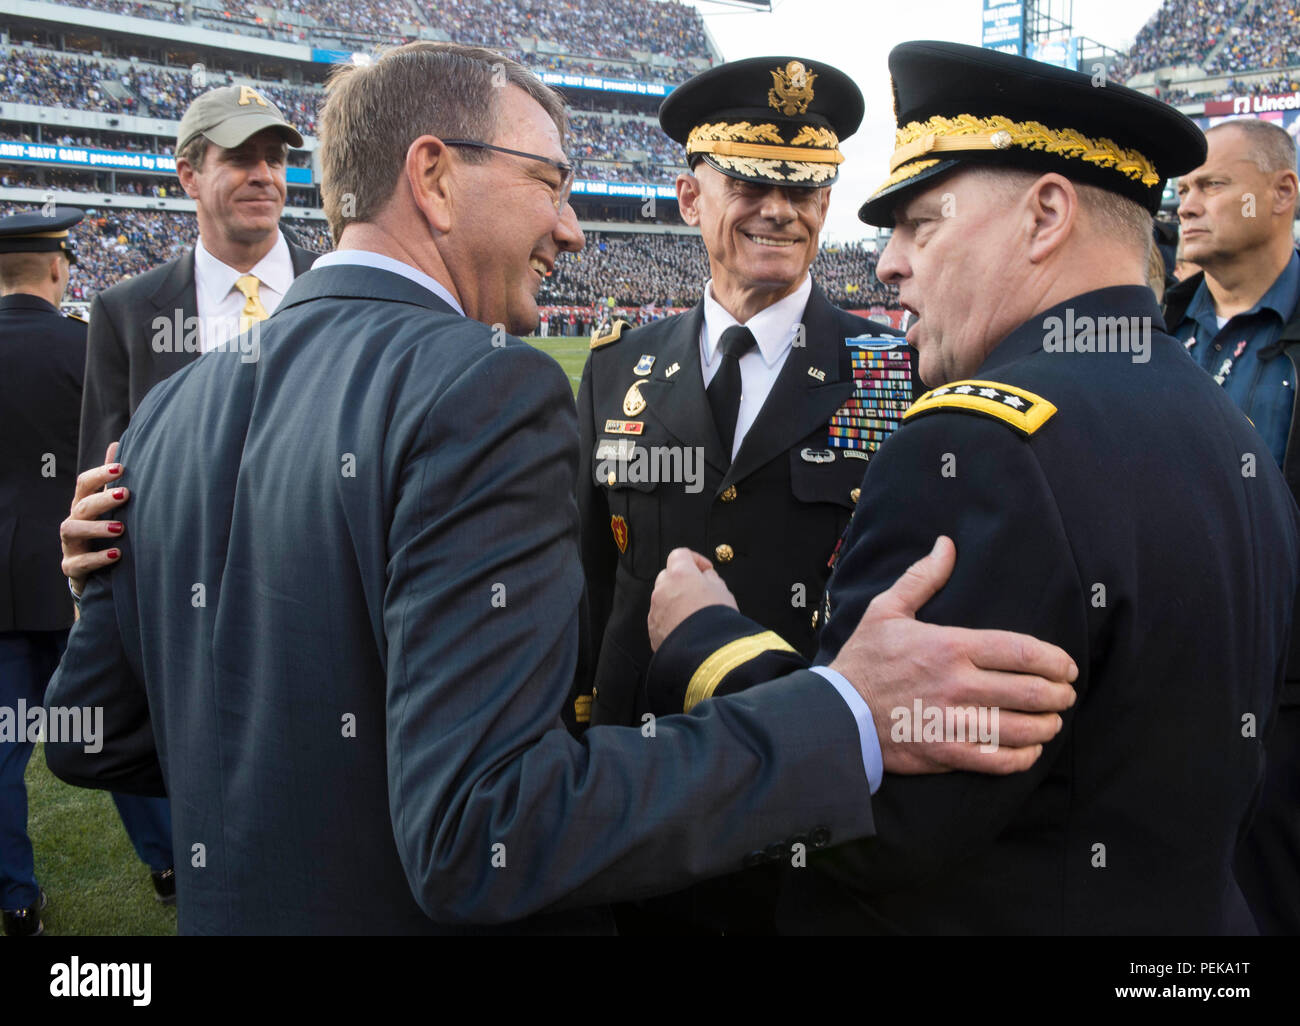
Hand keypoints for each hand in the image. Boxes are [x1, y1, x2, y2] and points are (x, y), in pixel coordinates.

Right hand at [61, 442, 128, 597]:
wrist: (92, 571)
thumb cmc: (103, 532)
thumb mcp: (108, 507)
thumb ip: (111, 480)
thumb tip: (117, 444)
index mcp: (83, 505)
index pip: (84, 484)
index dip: (100, 474)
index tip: (122, 468)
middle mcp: (74, 522)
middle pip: (81, 505)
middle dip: (102, 499)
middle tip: (126, 494)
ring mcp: (70, 545)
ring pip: (72, 530)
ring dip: (97, 527)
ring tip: (121, 528)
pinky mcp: (72, 567)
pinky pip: (79, 563)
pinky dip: (97, 558)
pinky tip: (116, 554)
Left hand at [648, 548, 738, 650]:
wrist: (705, 652)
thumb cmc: (716, 621)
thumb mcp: (723, 592)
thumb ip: (712, 579)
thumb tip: (707, 578)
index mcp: (680, 574)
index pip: (680, 554)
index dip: (695, 560)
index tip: (705, 570)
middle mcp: (663, 589)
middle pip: (669, 575)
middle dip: (683, 580)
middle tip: (700, 591)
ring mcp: (655, 610)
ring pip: (663, 598)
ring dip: (676, 601)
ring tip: (695, 613)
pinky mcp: (653, 629)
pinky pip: (661, 618)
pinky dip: (671, 619)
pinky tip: (687, 628)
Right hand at [830, 536, 1077, 775]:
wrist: (837, 712)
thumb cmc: (864, 659)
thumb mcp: (887, 610)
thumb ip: (923, 578)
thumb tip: (947, 545)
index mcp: (950, 646)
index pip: (1022, 652)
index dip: (1055, 661)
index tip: (1067, 666)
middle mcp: (958, 684)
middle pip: (1030, 691)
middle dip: (1059, 694)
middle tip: (1066, 694)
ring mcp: (953, 722)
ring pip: (1020, 728)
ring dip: (1047, 725)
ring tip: (1053, 721)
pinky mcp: (946, 753)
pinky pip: (997, 760)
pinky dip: (1022, 757)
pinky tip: (1029, 749)